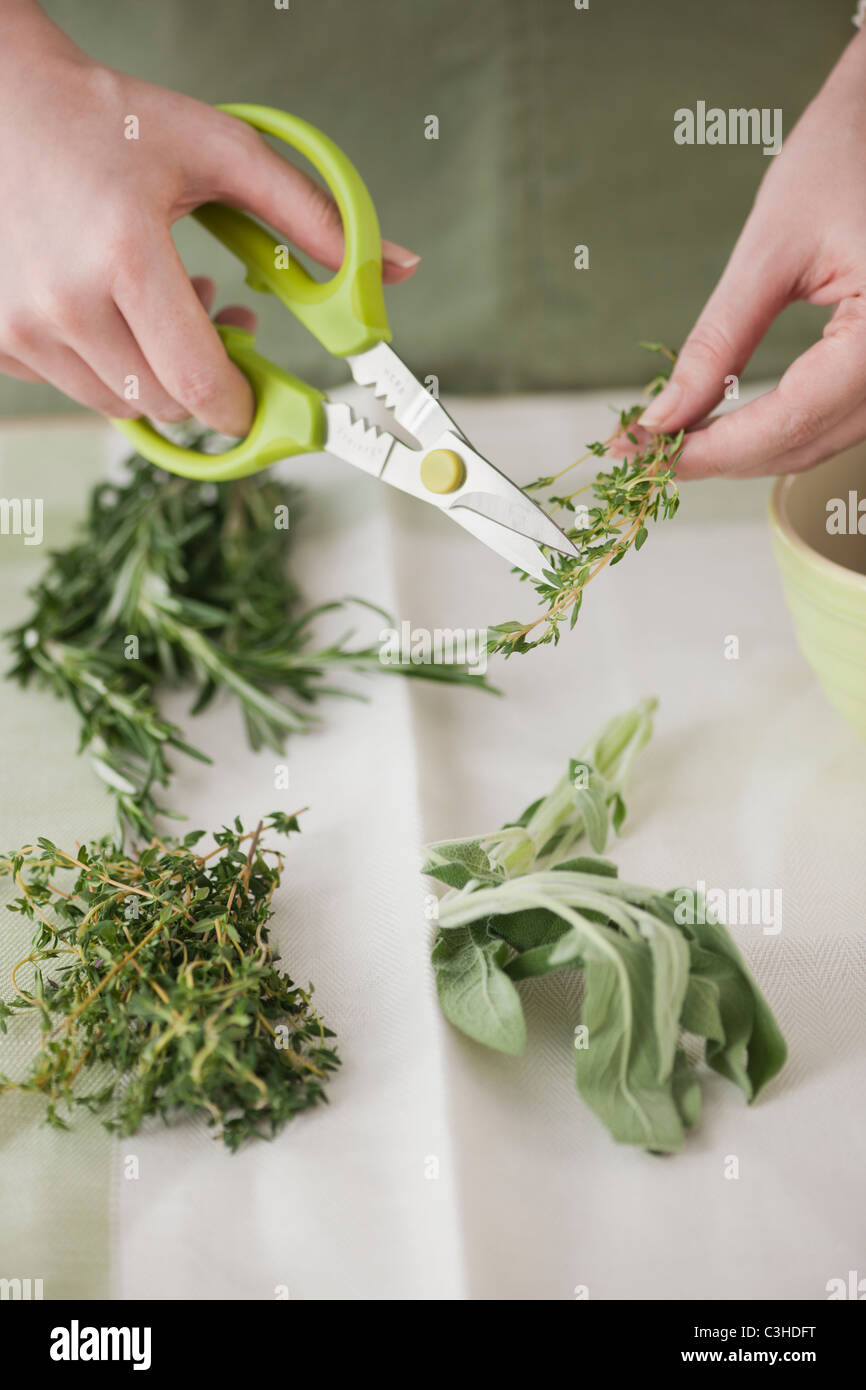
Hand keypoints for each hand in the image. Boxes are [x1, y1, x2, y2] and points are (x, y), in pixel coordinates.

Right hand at [0, 3, 418, 435]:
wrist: (3, 102)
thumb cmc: (111, 121)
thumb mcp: (220, 151)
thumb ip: (311, 214)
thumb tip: (396, 269)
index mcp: (124, 254)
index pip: (198, 384)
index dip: (240, 406)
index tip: (259, 396)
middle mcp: (64, 301)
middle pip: (165, 405)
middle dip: (204, 383)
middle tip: (219, 320)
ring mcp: (21, 325)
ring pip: (120, 405)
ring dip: (154, 375)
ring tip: (159, 303)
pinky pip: (73, 389)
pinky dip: (104, 365)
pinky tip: (108, 308)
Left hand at [635, 28, 865, 478]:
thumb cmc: (842, 160)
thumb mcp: (770, 250)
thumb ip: (716, 343)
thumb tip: (663, 419)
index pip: (788, 422)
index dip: (710, 450)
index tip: (643, 456)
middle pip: (803, 445)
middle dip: (720, 458)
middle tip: (646, 455)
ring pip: (819, 444)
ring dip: (746, 452)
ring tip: (675, 443)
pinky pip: (833, 420)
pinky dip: (778, 430)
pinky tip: (726, 427)